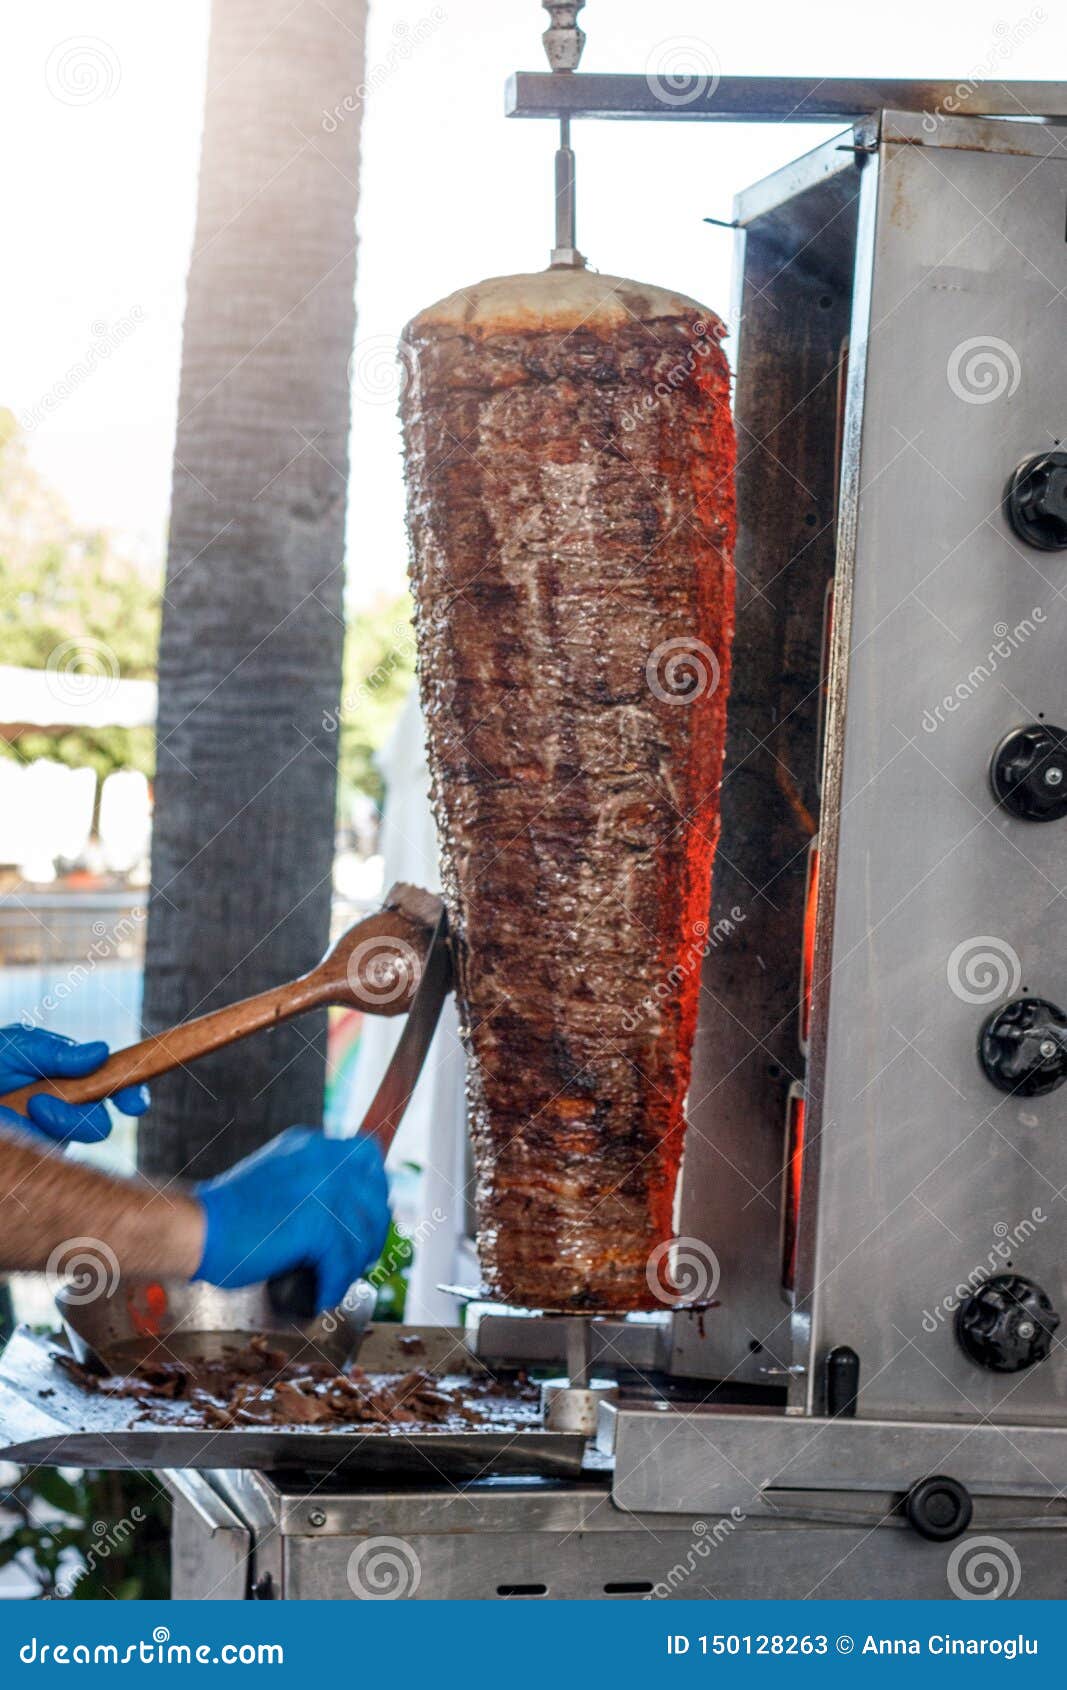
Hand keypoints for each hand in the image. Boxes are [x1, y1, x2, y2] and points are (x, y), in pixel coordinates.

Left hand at [0, 1024, 149, 1143]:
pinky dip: (29, 1140)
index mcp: (73, 1079)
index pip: (114, 1087)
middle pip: (99, 1127)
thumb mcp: (19, 1046)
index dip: (130, 1094)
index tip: (133, 1105)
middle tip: (40, 1102)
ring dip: (48, 1128)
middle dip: (77, 1117)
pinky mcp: (35, 1156)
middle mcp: (66, 1110)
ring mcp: (49, 1138)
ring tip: (20, 1110)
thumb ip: (57, 1053)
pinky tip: (13, 1127)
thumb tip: (101, 1052)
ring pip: (71, 1144)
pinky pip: (44, 1159)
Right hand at [193, 1128, 389, 1312]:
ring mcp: (324, 1190)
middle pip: (377, 1197)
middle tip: (353, 1260)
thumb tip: (349, 1215)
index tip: (364, 1218)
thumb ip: (311, 1185)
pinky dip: (333, 1286)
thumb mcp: (278, 1180)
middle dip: (370, 1233)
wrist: (195, 1227)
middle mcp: (324, 1159)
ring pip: (364, 1235)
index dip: (373, 1190)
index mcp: (312, 1145)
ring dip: (353, 1265)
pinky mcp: (317, 1224)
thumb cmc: (228, 1216)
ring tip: (333, 1282)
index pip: (368, 1156)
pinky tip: (320, 1296)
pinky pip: (343, 1263)